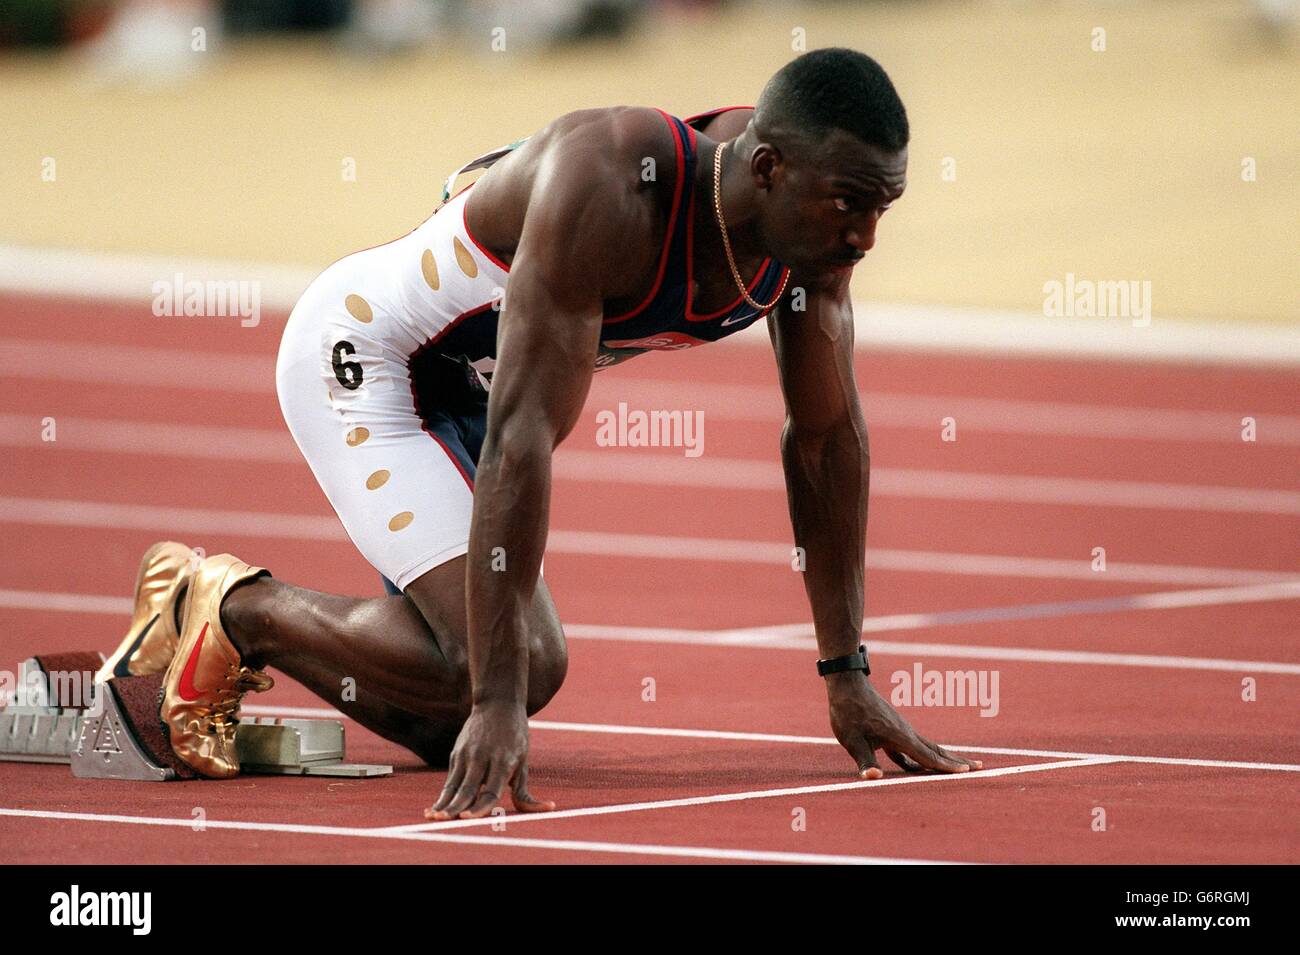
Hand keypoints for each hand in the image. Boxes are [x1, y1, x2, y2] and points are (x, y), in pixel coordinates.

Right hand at [423, 702, 555, 819]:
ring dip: (443, 804)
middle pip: (468, 789)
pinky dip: (442, 796)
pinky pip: (450, 780)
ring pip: (454, 785)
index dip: (480, 806)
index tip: (468, 817)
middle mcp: (483, 758)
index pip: (491, 790)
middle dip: (455, 807)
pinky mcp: (457, 753)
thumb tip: (546, 809)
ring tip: (432, 818)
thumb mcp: (523, 760)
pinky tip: (433, 810)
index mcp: (504, 761)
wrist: (497, 703)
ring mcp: (467, 755)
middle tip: (443, 822)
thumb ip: (524, 790)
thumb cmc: (515, 736)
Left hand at [825, 671, 982, 777]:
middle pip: (936, 750)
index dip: (946, 767)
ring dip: (945, 757)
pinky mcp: (892, 728)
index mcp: (900, 737)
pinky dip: (921, 756)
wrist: (847, 683)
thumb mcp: (852, 740)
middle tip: (981, 767)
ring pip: (927, 746)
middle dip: (957, 760)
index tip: (968, 773)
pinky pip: (912, 746)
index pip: (928, 756)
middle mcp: (906, 732)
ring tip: (961, 765)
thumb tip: (873, 778)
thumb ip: (865, 761)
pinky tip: (914, 766)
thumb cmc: (848, 712)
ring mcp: (901, 729)